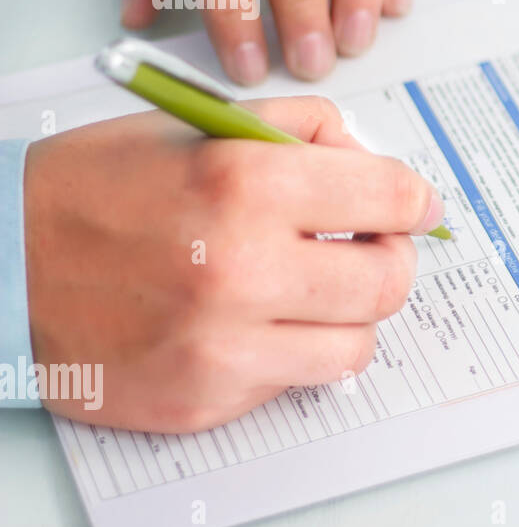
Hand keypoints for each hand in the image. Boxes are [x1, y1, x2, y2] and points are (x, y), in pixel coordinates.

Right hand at [24, 97, 441, 432]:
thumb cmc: (95, 188)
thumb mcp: (196, 127)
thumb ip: (295, 130)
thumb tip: (369, 159)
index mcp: (244, 184)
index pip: (389, 199)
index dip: (414, 201)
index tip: (415, 207)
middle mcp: (239, 269)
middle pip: (388, 282)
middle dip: (390, 260)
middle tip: (369, 249)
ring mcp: (222, 346)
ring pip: (355, 346)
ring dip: (345, 315)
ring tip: (309, 290)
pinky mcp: (203, 399)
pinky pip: (292, 382)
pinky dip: (288, 351)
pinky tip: (251, 322)